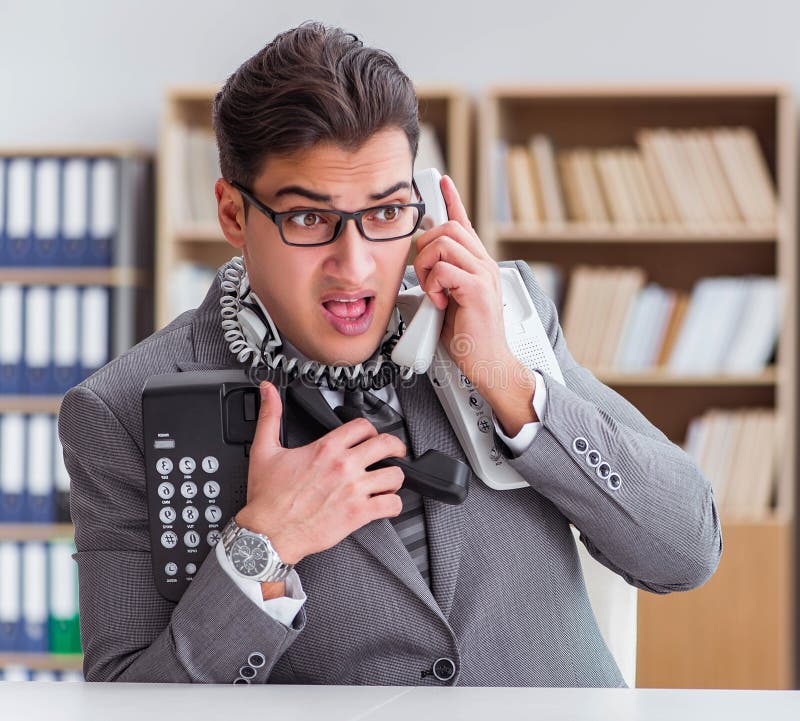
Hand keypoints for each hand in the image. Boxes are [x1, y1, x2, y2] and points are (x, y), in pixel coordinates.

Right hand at [235, 382, 406, 564]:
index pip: (363, 426)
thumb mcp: (264, 450)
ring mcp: (354, 490)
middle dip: (395, 447)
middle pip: (387, 445)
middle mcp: (344, 466)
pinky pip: (391, 505)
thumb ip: (270, 416)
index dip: (370, 429)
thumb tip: (267, 391)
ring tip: (390, 479)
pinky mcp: (358, 514)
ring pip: (395, 475)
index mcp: (326, 448)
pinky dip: (394, 504)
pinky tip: (386, 503)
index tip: (370, 436)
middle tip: (395, 452)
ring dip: (395, 477)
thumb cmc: (268, 498)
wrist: (269, 533)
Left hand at [414, 175, 515, 396]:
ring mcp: (483, 275)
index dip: (452, 200)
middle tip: (423, 272)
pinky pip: (443, 270)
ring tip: (431, 289)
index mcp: (478, 265)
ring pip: (444, 244)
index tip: (442, 182)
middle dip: (425, 246)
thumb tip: (421, 266)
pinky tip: (438, 301)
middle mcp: (484, 265)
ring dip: (426, 266)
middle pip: (448, 228)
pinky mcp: (477, 289)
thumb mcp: (450, 299)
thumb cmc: (468, 336)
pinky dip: (432, 285)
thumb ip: (441, 279)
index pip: (464, 223)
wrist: (486, 362)